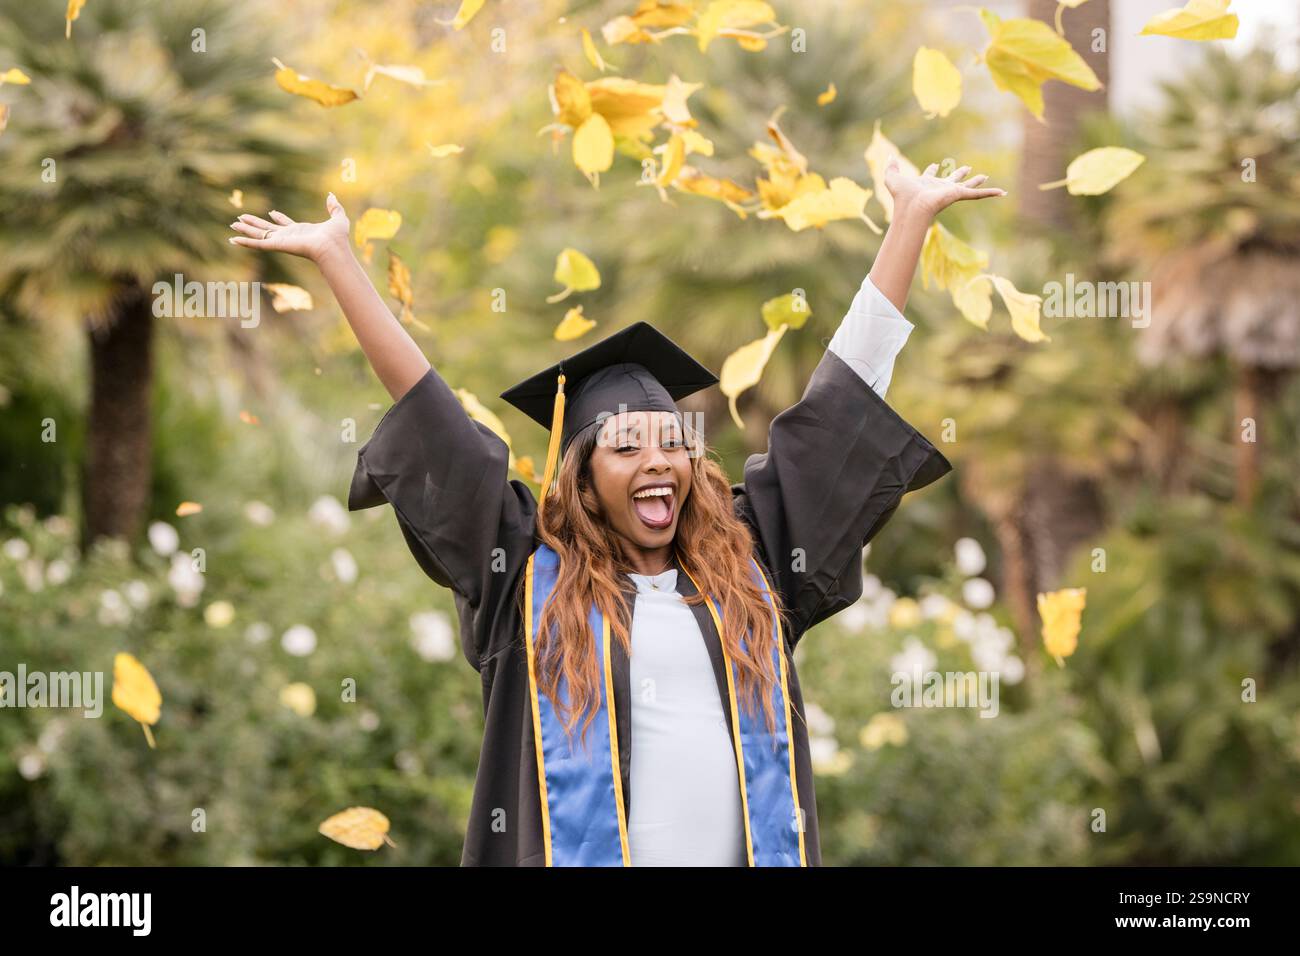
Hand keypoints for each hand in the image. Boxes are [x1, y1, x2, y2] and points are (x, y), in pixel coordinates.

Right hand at [229, 192, 350, 262]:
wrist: (333, 247)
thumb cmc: (337, 237)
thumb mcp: (338, 217)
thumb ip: (334, 207)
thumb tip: (332, 195)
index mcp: (301, 231)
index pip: (286, 224)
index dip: (279, 217)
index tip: (272, 211)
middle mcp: (289, 237)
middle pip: (268, 229)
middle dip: (255, 223)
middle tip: (242, 217)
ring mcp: (282, 241)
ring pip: (259, 235)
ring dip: (245, 230)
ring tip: (233, 224)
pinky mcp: (277, 245)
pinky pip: (258, 244)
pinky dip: (245, 242)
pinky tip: (233, 240)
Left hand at [883, 159, 1005, 219]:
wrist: (912, 208)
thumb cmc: (902, 196)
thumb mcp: (892, 177)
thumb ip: (890, 167)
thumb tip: (889, 157)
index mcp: (926, 183)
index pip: (931, 175)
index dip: (931, 170)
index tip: (935, 165)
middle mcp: (940, 188)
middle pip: (953, 179)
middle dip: (960, 174)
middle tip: (968, 168)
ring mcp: (951, 192)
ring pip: (967, 187)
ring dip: (976, 182)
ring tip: (985, 176)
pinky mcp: (959, 195)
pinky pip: (978, 195)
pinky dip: (990, 193)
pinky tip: (1002, 193)